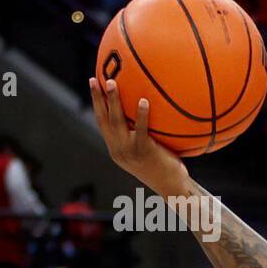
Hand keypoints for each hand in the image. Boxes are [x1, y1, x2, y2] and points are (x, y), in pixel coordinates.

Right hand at [90, 77, 189, 197]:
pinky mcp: (144, 151)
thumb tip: (149, 110)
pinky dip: (141, 115)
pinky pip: (141, 130)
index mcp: (116, 149)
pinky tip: (144, 101)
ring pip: (116, 121)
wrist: (173, 188)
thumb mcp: (148, 151)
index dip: (96, 104)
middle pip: (103, 120)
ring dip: (113, 101)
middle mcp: (118, 150)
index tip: (93, 85)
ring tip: (112, 82)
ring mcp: (130, 151)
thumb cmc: (166, 168)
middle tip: (94, 79)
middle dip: (97, 98)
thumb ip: (143, 135)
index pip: (102, 123)